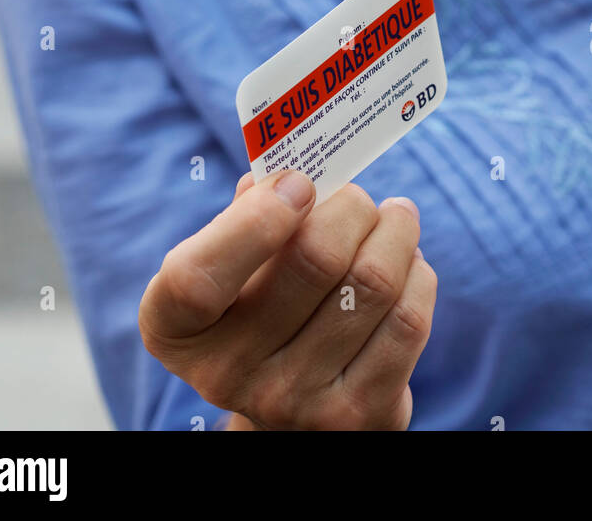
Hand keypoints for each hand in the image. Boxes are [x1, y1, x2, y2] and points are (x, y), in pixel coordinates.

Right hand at [138, 170, 436, 430]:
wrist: (286, 408)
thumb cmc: (253, 304)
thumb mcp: (226, 261)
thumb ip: (248, 211)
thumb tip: (298, 172)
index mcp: (176, 328)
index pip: (198, 277)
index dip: (256, 220)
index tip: (299, 183)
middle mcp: (226, 374)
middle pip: (315, 259)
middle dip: (350, 204)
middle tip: (356, 196)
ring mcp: (294, 403)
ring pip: (372, 282)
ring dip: (394, 230)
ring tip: (393, 218)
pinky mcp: (360, 418)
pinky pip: (407, 321)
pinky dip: (415, 274)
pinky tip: (405, 263)